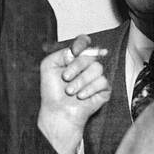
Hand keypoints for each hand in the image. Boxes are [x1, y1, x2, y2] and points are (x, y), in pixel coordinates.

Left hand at [38, 34, 110, 153]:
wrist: (58, 112)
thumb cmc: (52, 91)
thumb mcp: (49, 66)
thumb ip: (61, 52)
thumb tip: (77, 50)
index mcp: (75, 58)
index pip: (84, 42)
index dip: (82, 43)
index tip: (74, 51)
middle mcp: (87, 65)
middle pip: (91, 55)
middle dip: (76, 67)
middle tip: (65, 78)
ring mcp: (97, 77)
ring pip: (97, 68)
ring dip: (81, 81)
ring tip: (70, 91)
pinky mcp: (104, 89)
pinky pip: (103, 82)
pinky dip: (89, 90)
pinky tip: (81, 96)